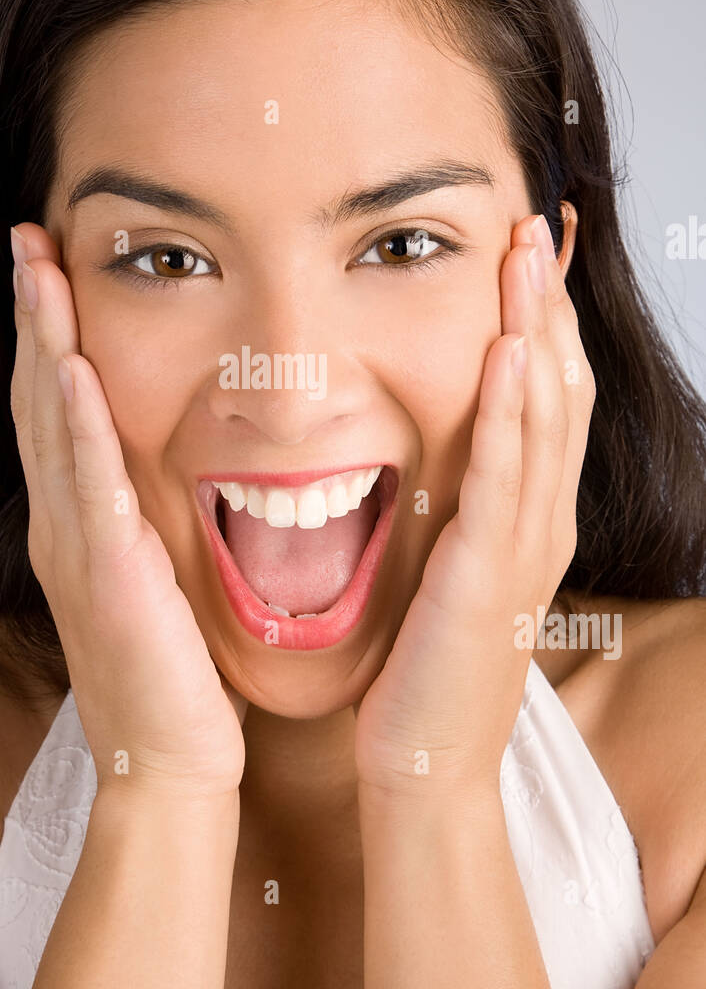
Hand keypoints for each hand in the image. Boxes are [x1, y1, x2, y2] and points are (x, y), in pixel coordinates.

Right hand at [10, 222, 246, 800]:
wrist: (169, 760)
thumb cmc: (172, 671)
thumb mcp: (157, 573)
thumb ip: (151, 516)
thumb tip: (172, 464)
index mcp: (80, 522)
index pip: (58, 408)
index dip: (51, 334)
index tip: (53, 266)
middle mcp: (64, 524)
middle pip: (41, 398)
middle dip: (36, 314)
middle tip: (30, 238)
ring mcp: (76, 548)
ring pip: (53, 424)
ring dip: (47, 341)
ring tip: (39, 268)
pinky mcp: (105, 574)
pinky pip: (88, 484)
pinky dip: (77, 423)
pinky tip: (73, 368)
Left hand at [353, 212, 595, 797]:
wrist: (427, 762)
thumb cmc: (427, 667)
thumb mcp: (449, 566)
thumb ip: (453, 504)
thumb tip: (432, 443)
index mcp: (530, 516)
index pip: (548, 397)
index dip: (543, 321)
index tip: (525, 254)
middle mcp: (542, 521)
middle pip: (559, 389)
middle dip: (546, 303)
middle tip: (530, 227)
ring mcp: (525, 547)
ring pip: (544, 417)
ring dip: (536, 329)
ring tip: (524, 258)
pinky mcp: (490, 574)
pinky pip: (507, 478)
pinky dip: (513, 411)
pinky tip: (511, 353)